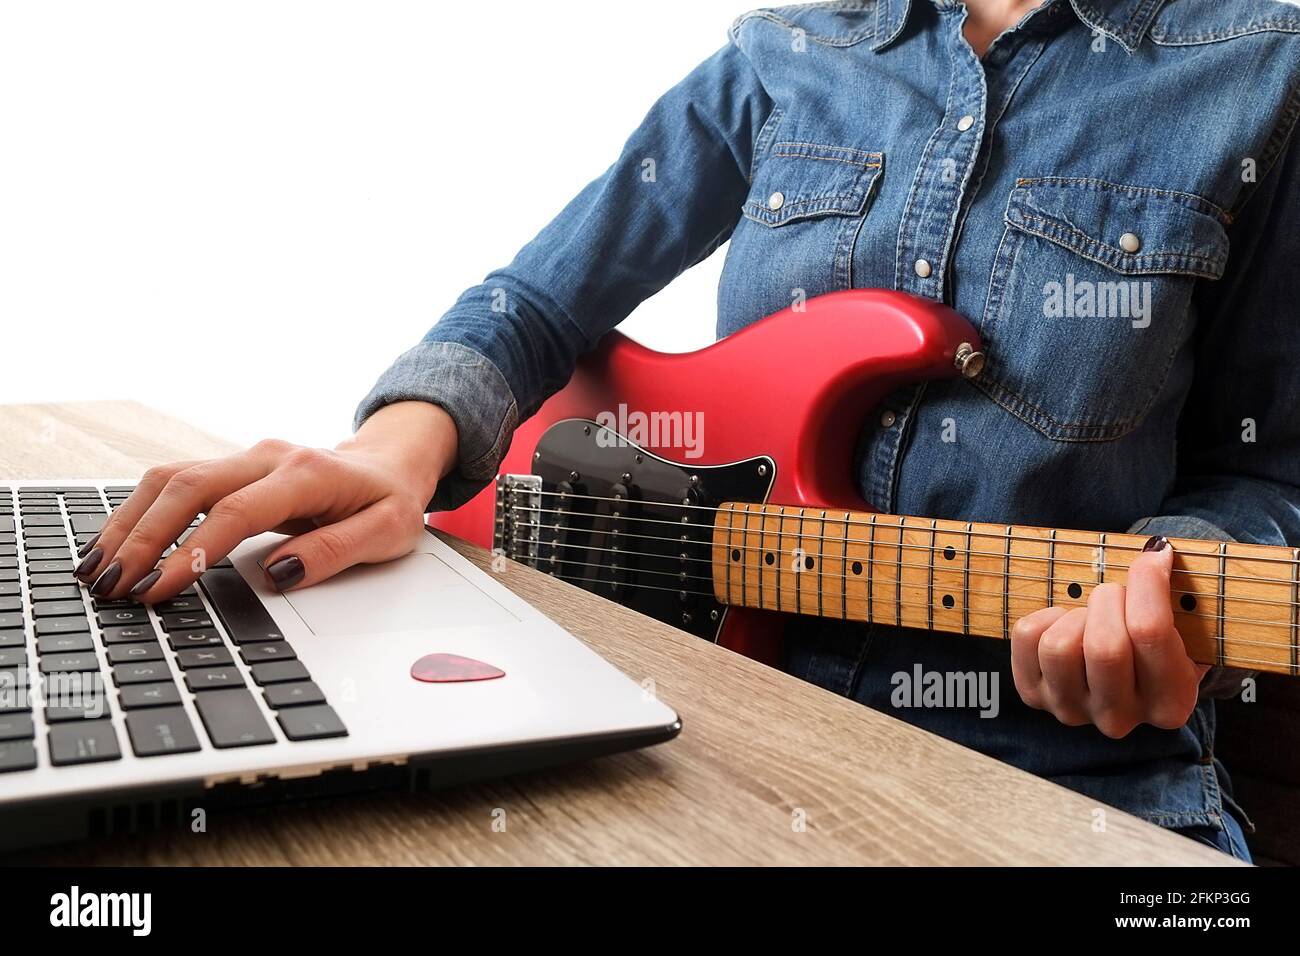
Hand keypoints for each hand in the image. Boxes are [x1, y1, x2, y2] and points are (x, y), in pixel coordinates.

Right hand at [74, 401, 458, 601]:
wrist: (392, 462)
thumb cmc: (391, 501)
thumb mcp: (389, 533)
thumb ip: (335, 551)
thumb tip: (278, 573)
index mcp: (307, 473)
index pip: (236, 512)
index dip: (193, 551)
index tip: (158, 588)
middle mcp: (268, 456)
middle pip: (188, 487)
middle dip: (143, 537)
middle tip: (112, 586)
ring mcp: (246, 457)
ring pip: (171, 478)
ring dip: (130, 522)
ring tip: (98, 569)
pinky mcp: (232, 466)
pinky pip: (175, 482)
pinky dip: (140, 512)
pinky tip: (117, 544)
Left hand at [1009, 536, 1208, 738]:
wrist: (1122, 669)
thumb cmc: (1155, 639)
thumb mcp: (1182, 624)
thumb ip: (1174, 593)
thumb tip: (1156, 551)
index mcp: (1170, 703)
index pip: (1151, 633)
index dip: (1148, 581)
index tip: (1154, 555)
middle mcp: (1121, 718)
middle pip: (1104, 647)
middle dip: (1108, 600)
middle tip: (1115, 593)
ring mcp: (1073, 710)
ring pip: (1059, 647)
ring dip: (1075, 614)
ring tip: (1090, 615)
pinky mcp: (1035, 695)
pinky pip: (1028, 638)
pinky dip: (1045, 617)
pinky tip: (1066, 624)